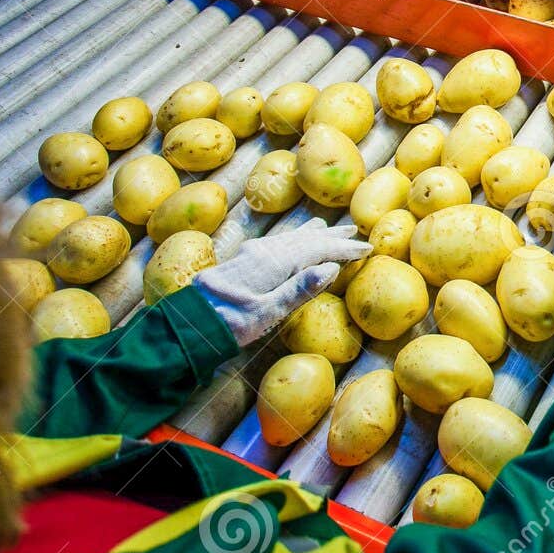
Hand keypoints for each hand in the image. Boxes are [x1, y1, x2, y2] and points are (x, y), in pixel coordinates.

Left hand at [194, 219, 371, 344]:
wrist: (187, 324)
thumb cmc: (228, 324)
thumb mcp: (267, 313)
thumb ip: (298, 290)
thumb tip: (331, 267)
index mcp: (274, 262)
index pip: (317, 249)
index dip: (343, 249)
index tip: (367, 249)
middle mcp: (264, 251)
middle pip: (304, 238)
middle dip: (331, 236)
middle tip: (354, 232)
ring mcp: (251, 254)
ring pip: (289, 238)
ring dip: (312, 234)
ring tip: (327, 227)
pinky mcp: (242, 260)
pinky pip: (277, 242)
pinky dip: (293, 238)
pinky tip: (291, 240)